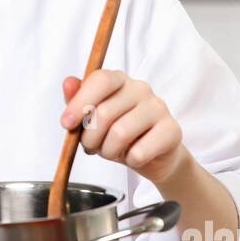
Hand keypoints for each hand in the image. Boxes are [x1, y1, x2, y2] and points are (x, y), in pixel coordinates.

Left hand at [60, 70, 187, 184]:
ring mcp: (159, 107)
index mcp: (119, 80)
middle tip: (92, 147)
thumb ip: (77, 102)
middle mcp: (141, 88)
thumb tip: (68, 83)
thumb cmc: (120, 135)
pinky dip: (130, 161)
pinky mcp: (172, 130)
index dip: (79, 103)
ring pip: (120, 133)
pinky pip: (139, 151)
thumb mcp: (92, 120)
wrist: (153, 157)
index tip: (67, 124)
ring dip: (109, 151)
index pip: (100, 80)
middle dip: (90, 138)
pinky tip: (134, 156)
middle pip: (105, 112)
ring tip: (112, 151)